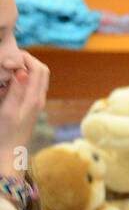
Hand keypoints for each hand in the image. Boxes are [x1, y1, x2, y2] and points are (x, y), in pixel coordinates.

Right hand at [0, 51, 48, 171]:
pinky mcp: (31, 107)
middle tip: (11, 60)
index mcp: (35, 99)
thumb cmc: (6, 134)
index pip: (39, 69)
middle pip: (42, 71)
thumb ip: (16, 91)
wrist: (9, 154)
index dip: (27, 58)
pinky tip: (10, 84)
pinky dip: (24, 80)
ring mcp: (36, 103)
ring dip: (26, 70)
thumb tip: (23, 72)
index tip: (11, 56)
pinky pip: (32, 87)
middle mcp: (39, 99)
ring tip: (9, 70)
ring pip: (38, 79)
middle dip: (28, 61)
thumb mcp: (7, 111)